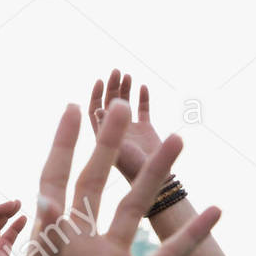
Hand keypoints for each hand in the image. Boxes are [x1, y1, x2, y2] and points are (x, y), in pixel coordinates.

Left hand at [2, 102, 220, 255]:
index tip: (73, 109)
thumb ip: (44, 251)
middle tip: (121, 109)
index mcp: (50, 242)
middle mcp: (82, 245)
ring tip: (179, 140)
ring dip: (156, 179)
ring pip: (137, 211)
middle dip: (109, 148)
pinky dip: (192, 236)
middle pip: (97, 185)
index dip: (63, 146)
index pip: (55, 182)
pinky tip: (216, 209)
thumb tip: (48, 199)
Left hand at [88, 69, 162, 184]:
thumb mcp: (118, 152)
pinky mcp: (146, 130)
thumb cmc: (135, 173)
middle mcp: (114, 133)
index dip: (96, 96)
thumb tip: (96, 111)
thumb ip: (106, 134)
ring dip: (125, 89)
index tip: (99, 81)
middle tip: (115, 71)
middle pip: (108, 105)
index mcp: (101, 138)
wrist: (161, 184)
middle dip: (111, 88)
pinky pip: (143, 110)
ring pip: (125, 105)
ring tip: (127, 75)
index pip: (94, 112)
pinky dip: (143, 98)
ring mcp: (130, 131)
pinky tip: (143, 86)